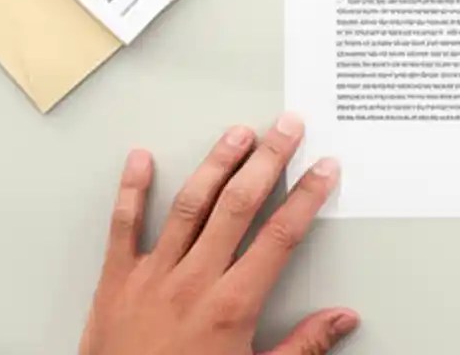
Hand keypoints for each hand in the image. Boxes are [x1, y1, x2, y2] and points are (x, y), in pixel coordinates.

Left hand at [80, 114, 357, 354]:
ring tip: (237, 134)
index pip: (280, 236)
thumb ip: (303, 346)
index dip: (307, 197)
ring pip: (190, 206)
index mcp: (232, 306)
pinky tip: (140, 160)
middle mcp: (194, 282)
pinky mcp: (117, 281)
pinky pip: (123, 227)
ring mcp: (153, 277)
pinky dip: (131, 190)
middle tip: (286, 128)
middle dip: (268, 160)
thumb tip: (342, 319)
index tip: (323, 169)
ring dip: (216, 164)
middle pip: (239, 206)